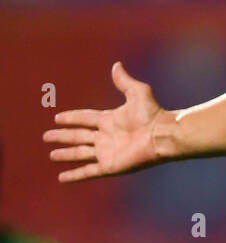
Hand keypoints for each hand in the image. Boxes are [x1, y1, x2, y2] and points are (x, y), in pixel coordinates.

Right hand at [44, 62, 167, 182]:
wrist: (162, 135)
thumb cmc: (152, 114)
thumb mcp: (137, 93)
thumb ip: (124, 81)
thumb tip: (117, 65)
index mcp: (110, 120)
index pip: (85, 118)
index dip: (71, 118)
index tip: (57, 118)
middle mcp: (106, 136)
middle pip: (78, 136)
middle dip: (63, 137)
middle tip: (46, 137)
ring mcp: (107, 152)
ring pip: (80, 153)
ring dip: (66, 154)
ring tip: (52, 155)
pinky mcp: (109, 166)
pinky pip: (88, 171)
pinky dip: (75, 175)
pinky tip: (62, 178)